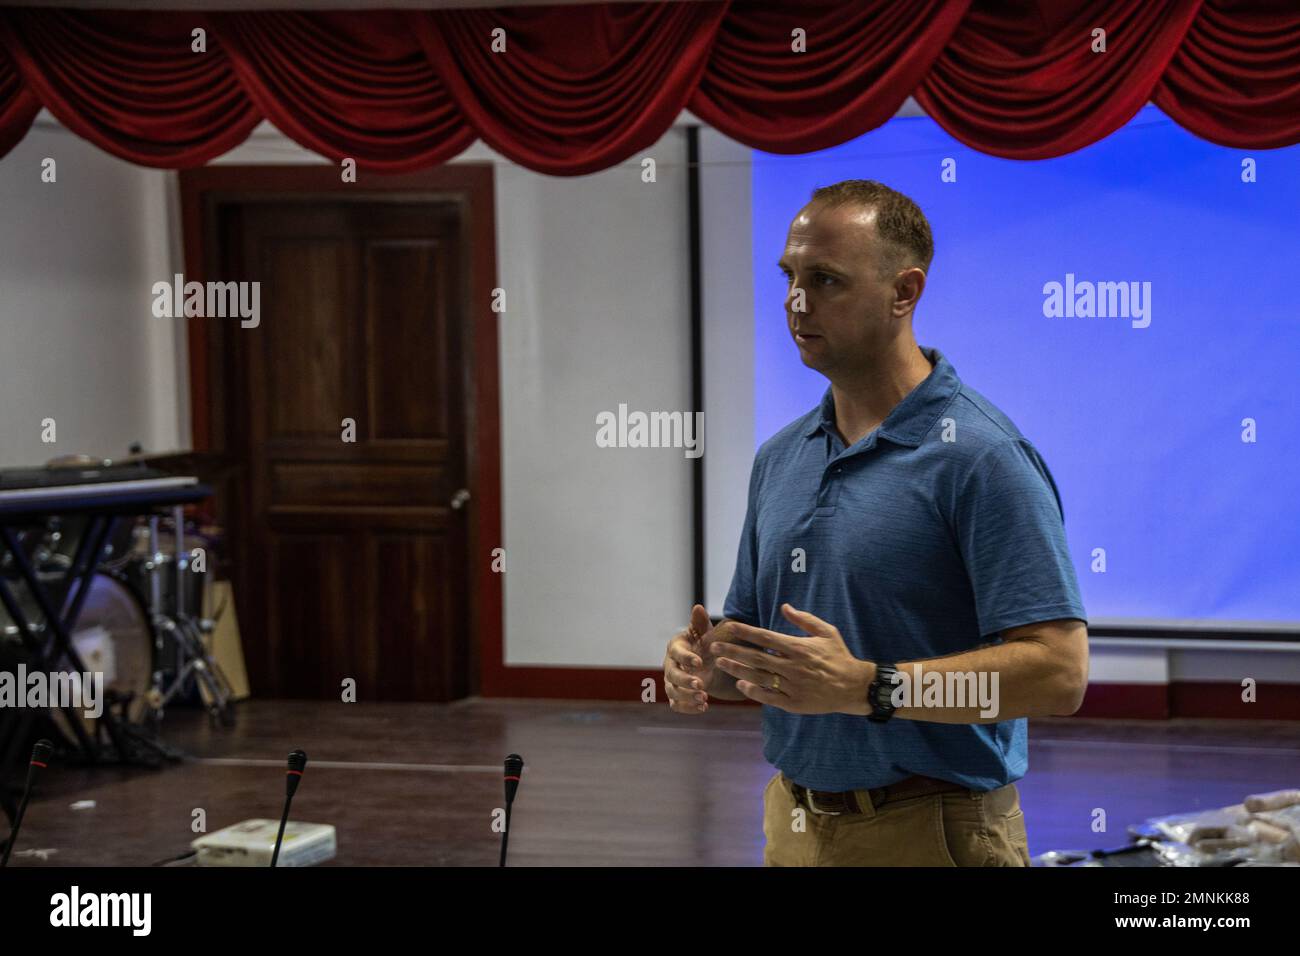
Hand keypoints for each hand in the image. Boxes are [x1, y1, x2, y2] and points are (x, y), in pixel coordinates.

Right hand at [663, 604, 717, 714]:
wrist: (703, 659)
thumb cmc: (702, 642)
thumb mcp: (703, 632)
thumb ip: (700, 622)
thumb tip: (698, 607)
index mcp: (675, 648)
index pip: (677, 653)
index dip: (687, 658)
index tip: (700, 662)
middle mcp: (669, 665)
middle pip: (672, 675)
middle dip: (685, 681)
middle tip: (701, 685)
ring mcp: (671, 681)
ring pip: (673, 692)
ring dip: (687, 697)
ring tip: (704, 699)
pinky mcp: (676, 695)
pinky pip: (676, 705)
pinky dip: (688, 708)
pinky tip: (704, 708)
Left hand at [712, 603, 874, 714]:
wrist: (854, 686)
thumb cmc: (839, 656)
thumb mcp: (826, 632)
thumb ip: (804, 619)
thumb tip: (784, 606)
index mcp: (799, 648)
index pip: (766, 638)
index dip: (746, 632)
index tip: (729, 626)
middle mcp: (793, 667)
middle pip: (756, 657)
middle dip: (733, 651)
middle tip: (714, 647)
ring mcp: (793, 686)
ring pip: (759, 677)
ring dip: (738, 670)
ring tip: (721, 664)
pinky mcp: (795, 704)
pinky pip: (769, 697)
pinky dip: (754, 691)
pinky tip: (741, 685)